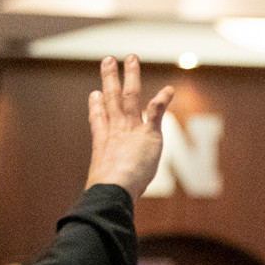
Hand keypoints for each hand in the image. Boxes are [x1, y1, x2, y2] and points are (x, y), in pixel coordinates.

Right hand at [84, 55, 175, 199]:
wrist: (113, 189)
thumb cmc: (108, 196)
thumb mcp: (106, 190)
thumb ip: (107, 189)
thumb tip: (98, 206)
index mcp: (103, 144)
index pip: (99, 120)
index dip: (96, 106)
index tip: (94, 94)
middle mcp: (115, 131)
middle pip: (111, 99)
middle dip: (110, 79)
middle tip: (108, 61)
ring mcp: (130, 129)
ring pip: (130, 96)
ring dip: (131, 76)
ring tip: (130, 58)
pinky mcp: (148, 133)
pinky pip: (156, 111)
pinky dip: (163, 100)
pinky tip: (169, 90)